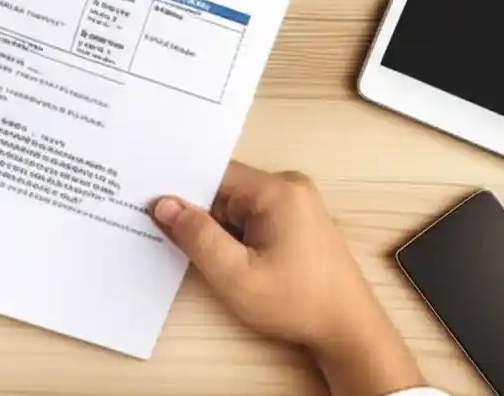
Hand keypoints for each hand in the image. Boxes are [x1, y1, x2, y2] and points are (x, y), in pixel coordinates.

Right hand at [152, 162, 422, 395]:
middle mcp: (290, 186)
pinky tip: (234, 259)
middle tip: (181, 242)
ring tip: (213, 257)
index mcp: (278, 190)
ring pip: (238, 205)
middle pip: (226, 189)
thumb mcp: (237, 276)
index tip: (156, 209)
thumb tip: (164, 204)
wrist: (348, 328)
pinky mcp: (298, 219)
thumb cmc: (297, 303)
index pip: (215, 175)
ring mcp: (297, 202)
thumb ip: (198, 237)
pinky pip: (254, 215)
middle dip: (203, 215)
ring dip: (221, 229)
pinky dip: (238, 234)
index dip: (184, 193)